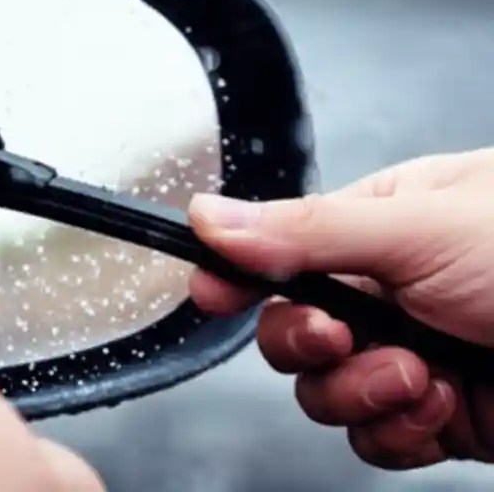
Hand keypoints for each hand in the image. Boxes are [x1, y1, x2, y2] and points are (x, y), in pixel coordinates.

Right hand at [188, 146, 493, 468]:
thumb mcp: (420, 228)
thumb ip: (307, 231)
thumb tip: (212, 215)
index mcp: (383, 226)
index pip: (282, 248)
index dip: (239, 273)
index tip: (211, 293)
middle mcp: (392, 294)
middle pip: (291, 333)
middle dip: (310, 346)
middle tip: (343, 337)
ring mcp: (416, 357)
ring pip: (327, 394)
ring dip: (363, 394)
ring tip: (420, 376)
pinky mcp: (444, 418)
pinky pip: (377, 440)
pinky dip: (400, 432)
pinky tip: (443, 409)